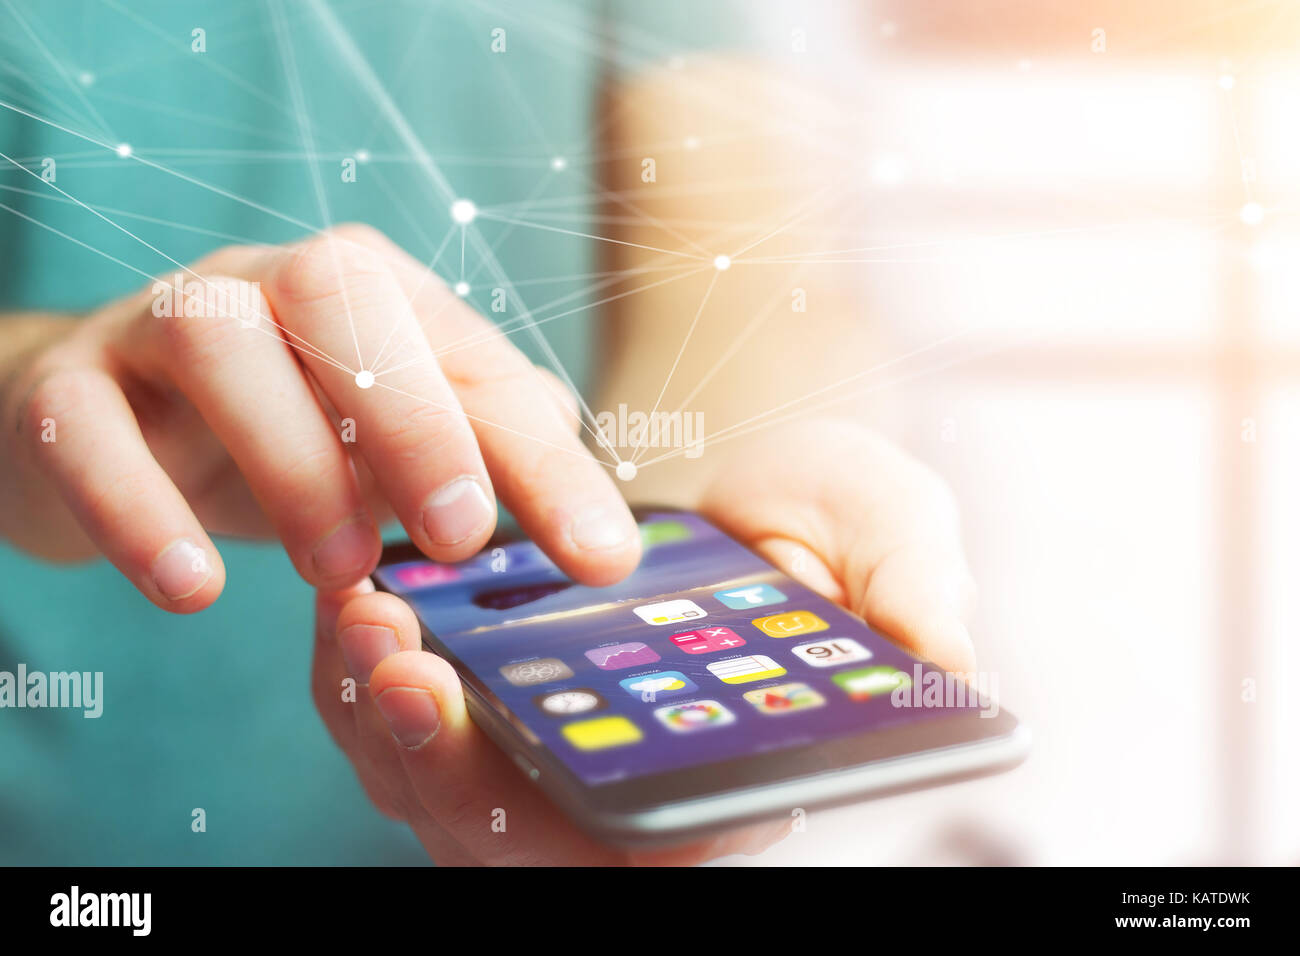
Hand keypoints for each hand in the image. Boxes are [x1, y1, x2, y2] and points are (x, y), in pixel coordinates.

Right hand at [0, 225, 639, 610]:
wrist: (102, 422)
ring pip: (220, 341)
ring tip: (337, 572)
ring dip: (290, 458)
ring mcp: (160, 323)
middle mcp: (271, 285)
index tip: (600, 557)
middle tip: (461, 539)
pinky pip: (89, 426)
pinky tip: (193, 591)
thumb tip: (596, 514)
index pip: (474, 360)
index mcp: (375, 296)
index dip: (543, 458)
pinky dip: (140, 507)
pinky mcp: (68, 388)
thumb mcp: (393, 441)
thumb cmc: (283, 432)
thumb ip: (490, 457)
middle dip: (416, 419)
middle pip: (346, 299)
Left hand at [313, 417, 973, 864]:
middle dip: (444, 767)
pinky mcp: (490, 704)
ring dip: (382, 721)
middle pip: (518, 841)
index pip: (661, 849)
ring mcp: (551, 754)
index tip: (532, 756)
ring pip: (439, 794)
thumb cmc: (828, 513)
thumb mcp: (889, 522)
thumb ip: (915, 584)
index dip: (586, 829)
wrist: (747, 479)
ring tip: (361, 619)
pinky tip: (353, 599)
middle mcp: (635, 786)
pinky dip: (362, 677)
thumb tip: (949, 657)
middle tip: (401, 667)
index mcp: (739, 773)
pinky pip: (402, 725)